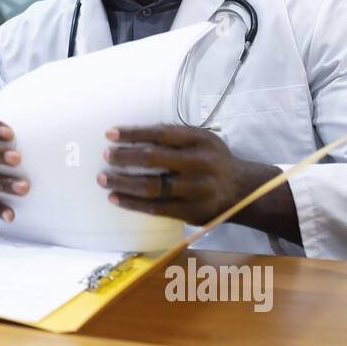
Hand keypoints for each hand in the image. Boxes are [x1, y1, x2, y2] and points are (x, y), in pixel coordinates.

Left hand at [97, 124, 280, 225]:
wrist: (242, 190)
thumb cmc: (213, 160)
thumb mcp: (202, 139)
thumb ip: (175, 136)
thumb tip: (132, 135)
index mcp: (200, 141)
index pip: (161, 134)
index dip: (133, 133)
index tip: (110, 134)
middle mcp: (199, 164)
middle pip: (153, 160)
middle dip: (124, 157)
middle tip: (106, 156)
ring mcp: (196, 190)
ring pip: (151, 187)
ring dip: (122, 182)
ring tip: (103, 178)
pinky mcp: (191, 212)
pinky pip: (156, 208)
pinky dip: (132, 203)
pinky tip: (116, 197)